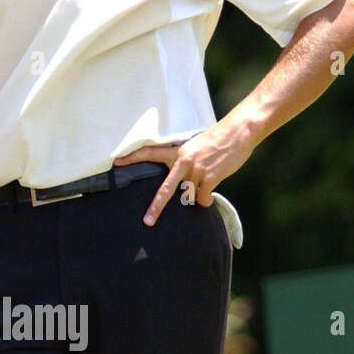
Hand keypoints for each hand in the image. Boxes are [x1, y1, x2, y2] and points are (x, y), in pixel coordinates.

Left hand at [113, 118, 257, 226]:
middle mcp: (183, 162)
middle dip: (156, 207)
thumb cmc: (217, 140)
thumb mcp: (194, 147)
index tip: (116, 162)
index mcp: (176, 151)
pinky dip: (206, 200)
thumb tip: (182, 182)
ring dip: (196, 196)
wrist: (238, 132)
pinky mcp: (210, 177)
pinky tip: (210, 196)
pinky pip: (203, 198)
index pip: (149, 153)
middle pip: (166, 189)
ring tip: (205, 185)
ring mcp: (196, 170)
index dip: (132, 158)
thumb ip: (184, 162)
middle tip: (147, 221)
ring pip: (190, 195)